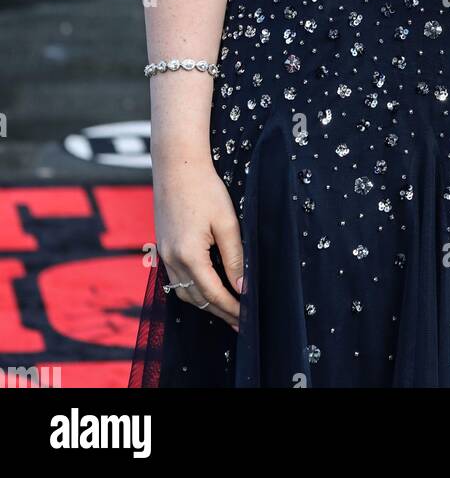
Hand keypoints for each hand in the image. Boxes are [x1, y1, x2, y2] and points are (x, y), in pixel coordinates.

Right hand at [152, 152, 243, 329]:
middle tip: (241, 323)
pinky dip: (193, 289)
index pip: (214, 294)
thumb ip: (235, 258)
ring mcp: (163, 254)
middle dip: (220, 311)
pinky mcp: (162, 247)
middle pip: (197, 299)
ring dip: (205, 304)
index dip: (232, 309)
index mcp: (189, 256)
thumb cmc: (206, 189)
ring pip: (184, 292)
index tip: (249, 320)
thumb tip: (243, 288)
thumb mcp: (227, 223)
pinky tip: (206, 289)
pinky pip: (176, 279)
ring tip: (226, 310)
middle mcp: (171, 260)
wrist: (177, 165)